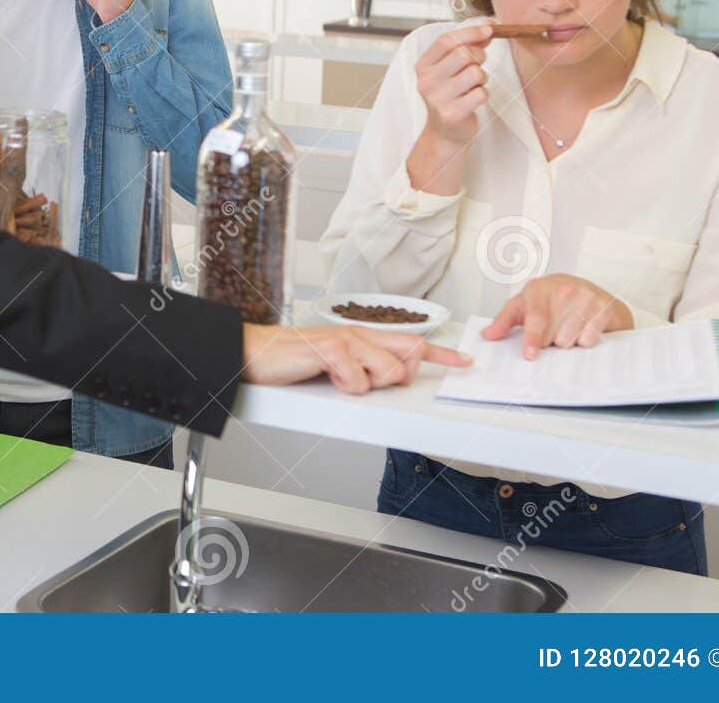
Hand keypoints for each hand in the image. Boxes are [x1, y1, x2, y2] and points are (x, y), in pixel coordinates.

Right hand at [240, 323, 469, 393]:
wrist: (254, 352)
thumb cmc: (293, 360)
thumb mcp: (336, 365)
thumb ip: (364, 367)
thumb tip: (393, 377)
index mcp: (362, 335)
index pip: (411, 342)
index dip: (441, 354)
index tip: (464, 361)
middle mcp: (359, 332)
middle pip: (408, 356)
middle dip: (395, 378)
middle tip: (359, 378)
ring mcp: (345, 339)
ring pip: (387, 373)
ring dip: (365, 385)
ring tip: (336, 376)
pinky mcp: (330, 349)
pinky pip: (357, 381)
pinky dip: (344, 387)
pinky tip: (325, 375)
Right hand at [415, 22, 492, 146]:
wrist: (445, 132)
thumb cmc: (450, 95)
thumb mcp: (450, 68)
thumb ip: (466, 46)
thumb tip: (487, 27)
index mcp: (423, 66)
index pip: (446, 40)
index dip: (470, 32)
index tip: (489, 28)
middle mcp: (426, 81)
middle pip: (464, 53)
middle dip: (479, 57)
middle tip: (478, 66)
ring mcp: (437, 99)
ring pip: (475, 72)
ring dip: (482, 78)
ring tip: (473, 85)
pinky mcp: (452, 114)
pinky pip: (481, 93)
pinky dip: (483, 94)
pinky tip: (473, 100)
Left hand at [481, 273, 634, 359]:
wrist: (590, 291)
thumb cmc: (553, 300)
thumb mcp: (524, 306)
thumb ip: (505, 321)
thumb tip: (488, 335)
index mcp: (538, 288)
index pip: (535, 317)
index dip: (532, 338)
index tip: (529, 355)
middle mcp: (563, 289)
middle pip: (552, 336)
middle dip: (549, 341)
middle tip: (553, 331)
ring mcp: (585, 296)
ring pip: (570, 340)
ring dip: (567, 342)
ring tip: (567, 328)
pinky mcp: (603, 307)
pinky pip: (589, 340)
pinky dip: (584, 341)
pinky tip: (582, 329)